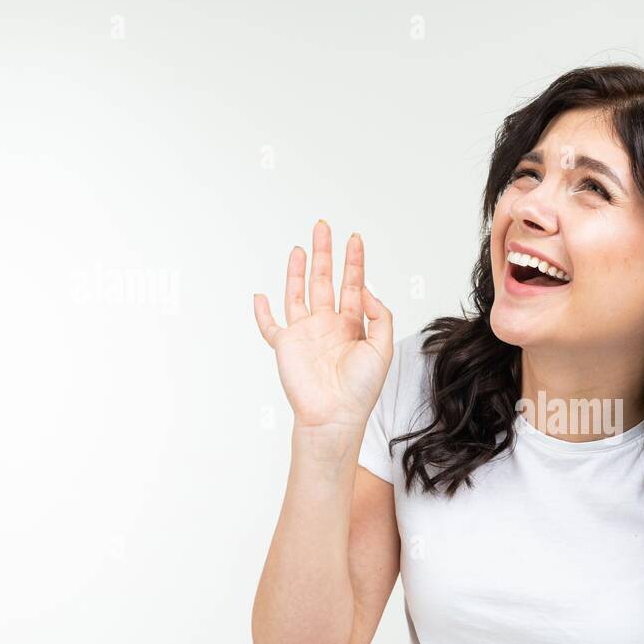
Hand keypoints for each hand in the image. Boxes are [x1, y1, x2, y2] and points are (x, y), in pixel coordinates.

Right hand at [253, 221, 393, 429]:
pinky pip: (269, 326)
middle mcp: (328, 325)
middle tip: (324, 228)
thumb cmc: (360, 390)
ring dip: (298, 271)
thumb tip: (365, 289)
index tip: (355, 239)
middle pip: (325, 280)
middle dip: (325, 254)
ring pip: (299, 293)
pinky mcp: (285, 346)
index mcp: (352, 326)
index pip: (353, 285)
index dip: (354, 261)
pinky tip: (260, 296)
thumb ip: (379, 316)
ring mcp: (305, 334)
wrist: (335, 415)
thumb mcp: (382, 349)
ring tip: (301, 248)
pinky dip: (262, 312)